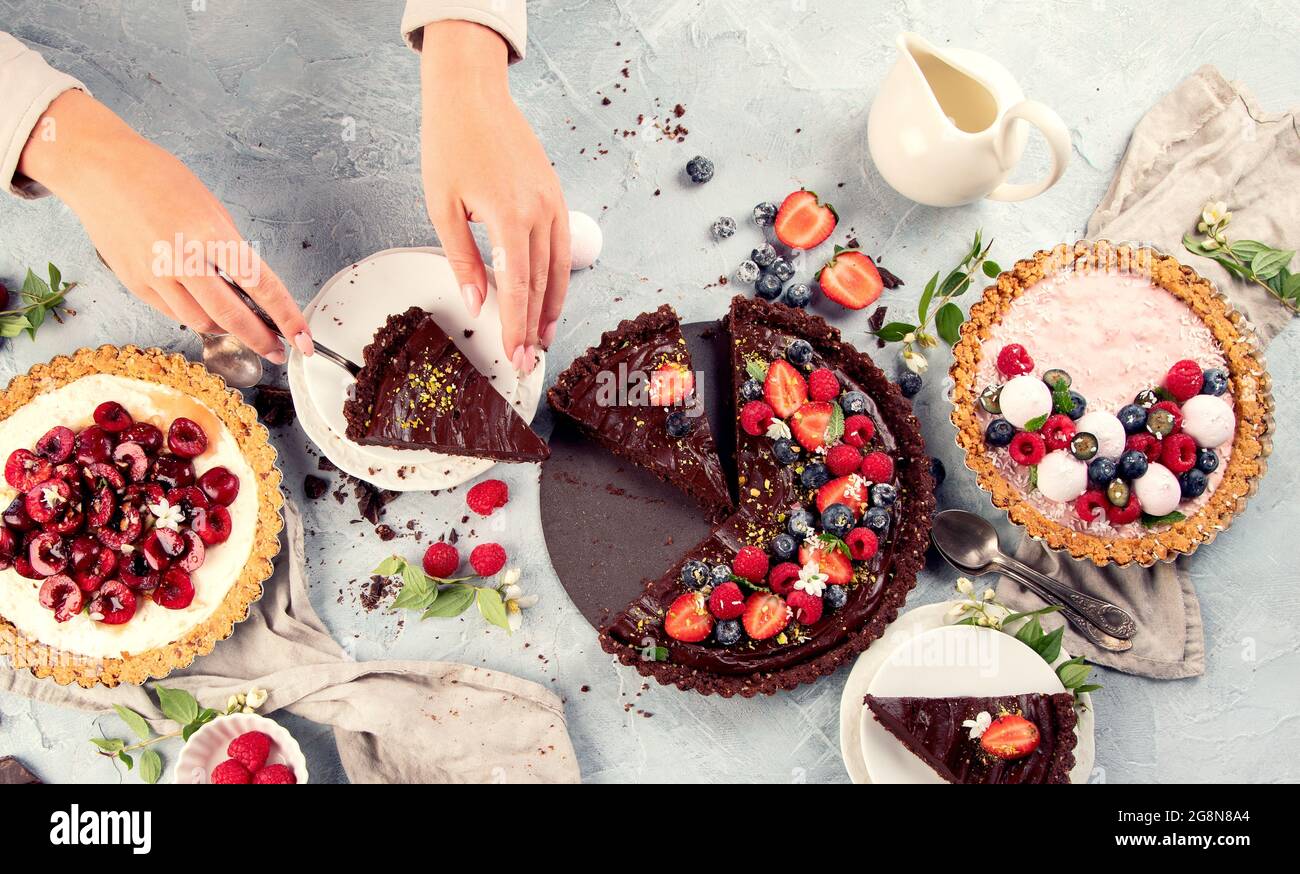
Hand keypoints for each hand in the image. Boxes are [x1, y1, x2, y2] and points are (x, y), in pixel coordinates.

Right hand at [18, 90, 311, 362]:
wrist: (99, 169)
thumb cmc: (157, 178)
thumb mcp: (210, 206)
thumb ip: (230, 248)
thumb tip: (251, 287)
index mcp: (210, 234)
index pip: (261, 285)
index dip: (287, 317)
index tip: (303, 339)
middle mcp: (182, 259)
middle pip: (231, 316)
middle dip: (261, 340)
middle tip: (278, 350)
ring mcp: (155, 275)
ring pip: (201, 322)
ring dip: (227, 329)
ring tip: (241, 325)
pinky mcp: (135, 284)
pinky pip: (174, 313)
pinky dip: (195, 316)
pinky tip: (205, 309)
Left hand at [419, 21, 568, 373]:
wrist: (472, 92)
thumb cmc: (450, 142)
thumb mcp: (442, 205)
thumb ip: (462, 259)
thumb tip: (476, 302)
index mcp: (510, 216)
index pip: (519, 287)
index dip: (517, 326)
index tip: (516, 356)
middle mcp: (540, 212)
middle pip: (542, 283)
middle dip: (534, 325)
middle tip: (528, 359)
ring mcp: (553, 202)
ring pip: (559, 268)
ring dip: (552, 306)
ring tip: (543, 336)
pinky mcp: (555, 193)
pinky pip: (563, 245)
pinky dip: (558, 275)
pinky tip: (550, 293)